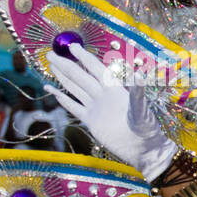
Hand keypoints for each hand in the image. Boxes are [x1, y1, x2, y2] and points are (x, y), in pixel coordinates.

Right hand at [45, 45, 176, 180]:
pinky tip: (51, 90)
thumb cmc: (146, 128)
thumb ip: (138, 94)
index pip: (96, 69)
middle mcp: (103, 95)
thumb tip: (140, 75)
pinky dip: (62, 99)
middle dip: (66, 65)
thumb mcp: (142, 110)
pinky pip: (73, 107)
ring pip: (75, 89)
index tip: (72, 46)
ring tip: (51, 65)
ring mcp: (96, 108)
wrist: (141, 149)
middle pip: (81, 77)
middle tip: (51, 54)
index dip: (84, 58)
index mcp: (115, 89)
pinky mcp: (90, 121)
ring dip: (63, 78)